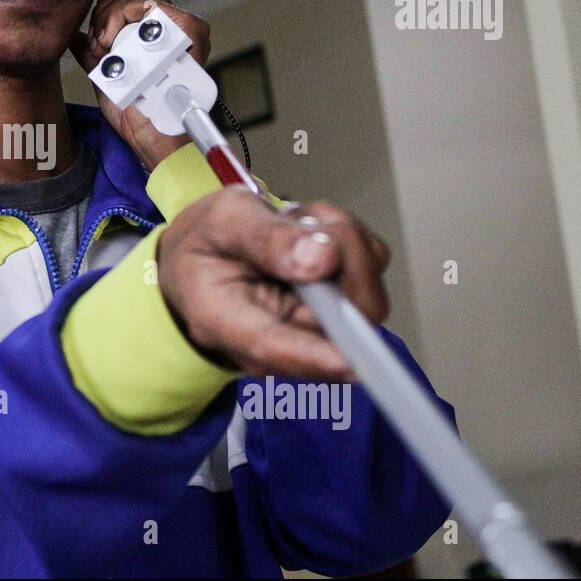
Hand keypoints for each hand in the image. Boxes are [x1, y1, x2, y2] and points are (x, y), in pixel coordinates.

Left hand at [70, 0, 210, 170]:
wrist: (151, 139)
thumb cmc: (136, 117)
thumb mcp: (107, 81)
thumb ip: (95, 56)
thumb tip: (76, 36)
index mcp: (154, 38)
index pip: (129, 0)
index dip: (105, 14)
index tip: (96, 43)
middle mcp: (171, 31)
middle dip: (106, 14)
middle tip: (100, 46)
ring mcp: (181, 32)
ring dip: (114, 17)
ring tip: (108, 48)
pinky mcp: (190, 36)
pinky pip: (160, 8)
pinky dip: (131, 18)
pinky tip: (118, 42)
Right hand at [157, 189, 392, 380]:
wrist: (209, 252)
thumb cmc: (208, 244)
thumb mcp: (220, 221)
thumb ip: (265, 237)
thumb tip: (319, 259)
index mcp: (225, 322)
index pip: (271, 347)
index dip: (312, 355)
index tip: (346, 361)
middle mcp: (278, 337)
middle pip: (340, 319)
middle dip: (341, 257)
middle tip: (302, 219)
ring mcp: (315, 326)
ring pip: (365, 290)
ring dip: (345, 241)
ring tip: (297, 223)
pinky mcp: (344, 306)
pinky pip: (372, 266)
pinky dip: (351, 239)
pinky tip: (313, 232)